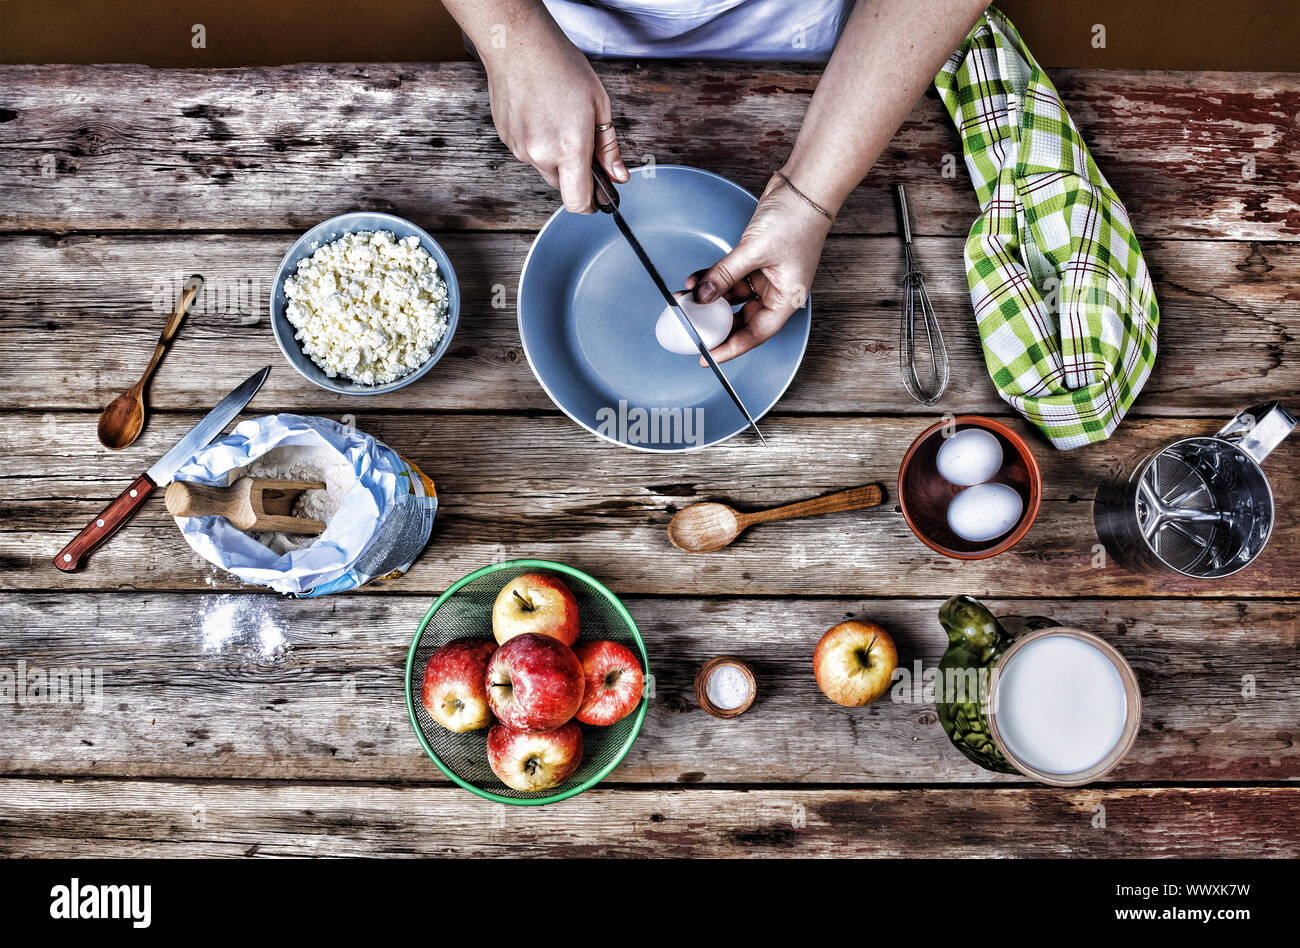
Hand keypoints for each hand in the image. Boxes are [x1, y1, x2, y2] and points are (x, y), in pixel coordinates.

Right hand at [482, 30, 628, 212]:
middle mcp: (541, 154)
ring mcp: (520, 149)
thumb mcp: (598, 106)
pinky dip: (538, 142)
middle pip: (563, 186)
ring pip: (544, 168)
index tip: (599, 198)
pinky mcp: (506, 139)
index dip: (591, 204)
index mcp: (569, 148)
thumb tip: (618, 175)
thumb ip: (609, 148)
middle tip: (581, 141)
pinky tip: (541, 114)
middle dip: (575, 173)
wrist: (518, 44)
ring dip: (555, 156)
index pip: (578, 202)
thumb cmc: (560, 67)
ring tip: (558, 119)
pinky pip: (528, 152)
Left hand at [685, 172, 832, 362]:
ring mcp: (766, 276)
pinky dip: (713, 278)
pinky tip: (695, 280)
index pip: (756, 333)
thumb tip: (702, 297)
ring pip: (732, 297)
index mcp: (787, 298)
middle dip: (715, 322)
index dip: (731, 347)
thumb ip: (725, 275)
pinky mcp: (755, 260)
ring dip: (709, 298)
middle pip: (742, 318)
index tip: (708, 357)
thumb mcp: (755, 251)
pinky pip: (730, 276)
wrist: (804, 186)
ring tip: (685, 299)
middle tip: (691, 329)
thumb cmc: (796, 219)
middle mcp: (777, 291)